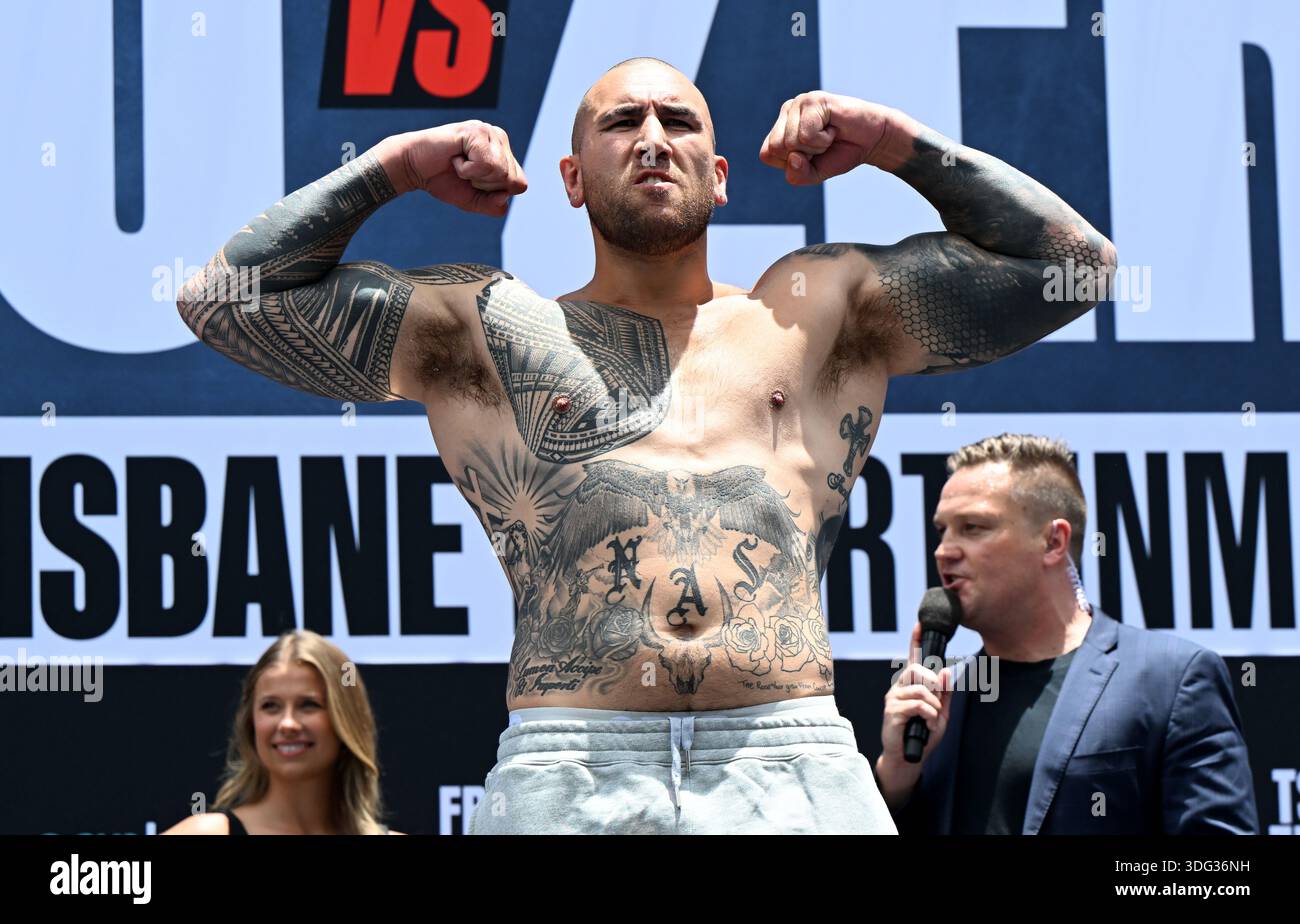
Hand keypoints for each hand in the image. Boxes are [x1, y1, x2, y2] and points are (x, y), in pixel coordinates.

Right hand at [399, 121, 527, 216]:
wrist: (414, 168)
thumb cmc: (443, 180)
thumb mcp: (473, 200)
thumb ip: (493, 205)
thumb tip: (505, 197)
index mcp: (504, 153)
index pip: (519, 184)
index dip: (495, 192)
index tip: (474, 181)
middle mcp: (499, 138)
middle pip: (511, 179)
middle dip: (485, 185)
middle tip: (464, 172)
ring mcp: (489, 132)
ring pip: (500, 171)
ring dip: (475, 176)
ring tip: (459, 163)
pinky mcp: (476, 131)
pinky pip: (485, 165)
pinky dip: (466, 169)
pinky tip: (455, 158)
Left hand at [759, 92, 897, 184]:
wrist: (872, 140)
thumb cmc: (841, 153)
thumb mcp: (813, 173)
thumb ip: (796, 175)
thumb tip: (793, 157)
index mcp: (780, 126)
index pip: (767, 154)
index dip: (791, 164)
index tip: (811, 154)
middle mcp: (787, 111)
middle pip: (776, 148)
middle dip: (803, 155)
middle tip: (822, 144)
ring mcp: (799, 102)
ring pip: (791, 142)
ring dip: (816, 147)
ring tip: (829, 135)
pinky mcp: (814, 100)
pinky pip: (806, 135)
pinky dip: (823, 140)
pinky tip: (833, 128)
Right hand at [880, 620, 952, 766]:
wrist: (909, 757)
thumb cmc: (923, 734)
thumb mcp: (941, 713)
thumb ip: (944, 694)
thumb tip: (945, 671)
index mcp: (911, 685)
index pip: (913, 659)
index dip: (915, 641)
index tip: (919, 625)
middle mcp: (899, 688)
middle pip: (917, 670)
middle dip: (933, 684)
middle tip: (937, 703)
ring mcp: (893, 698)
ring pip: (920, 688)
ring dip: (934, 705)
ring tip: (932, 719)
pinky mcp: (891, 711)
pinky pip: (917, 704)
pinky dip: (928, 714)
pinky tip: (926, 723)